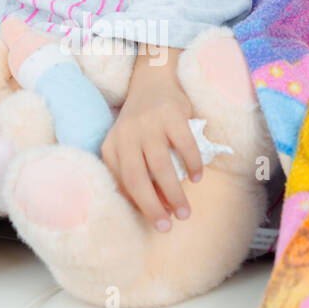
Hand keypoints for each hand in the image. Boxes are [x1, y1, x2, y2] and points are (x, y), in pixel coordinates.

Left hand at [100, 48, 202, 231]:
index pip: (122, 183)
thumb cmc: (141, 122)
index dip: (139, 205)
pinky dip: (192, 165)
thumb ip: (135, 170)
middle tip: (168, 226)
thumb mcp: (128, 144)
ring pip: (161, 167)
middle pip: (137, 179)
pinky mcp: (171, 115)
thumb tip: (156, 206)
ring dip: (174, 193)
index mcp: (111, 145)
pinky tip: (197, 178)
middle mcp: (126, 135)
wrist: (153, 81)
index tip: (156, 222)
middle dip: (153, 207)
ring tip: (185, 211)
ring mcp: (149, 124)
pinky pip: (184, 146)